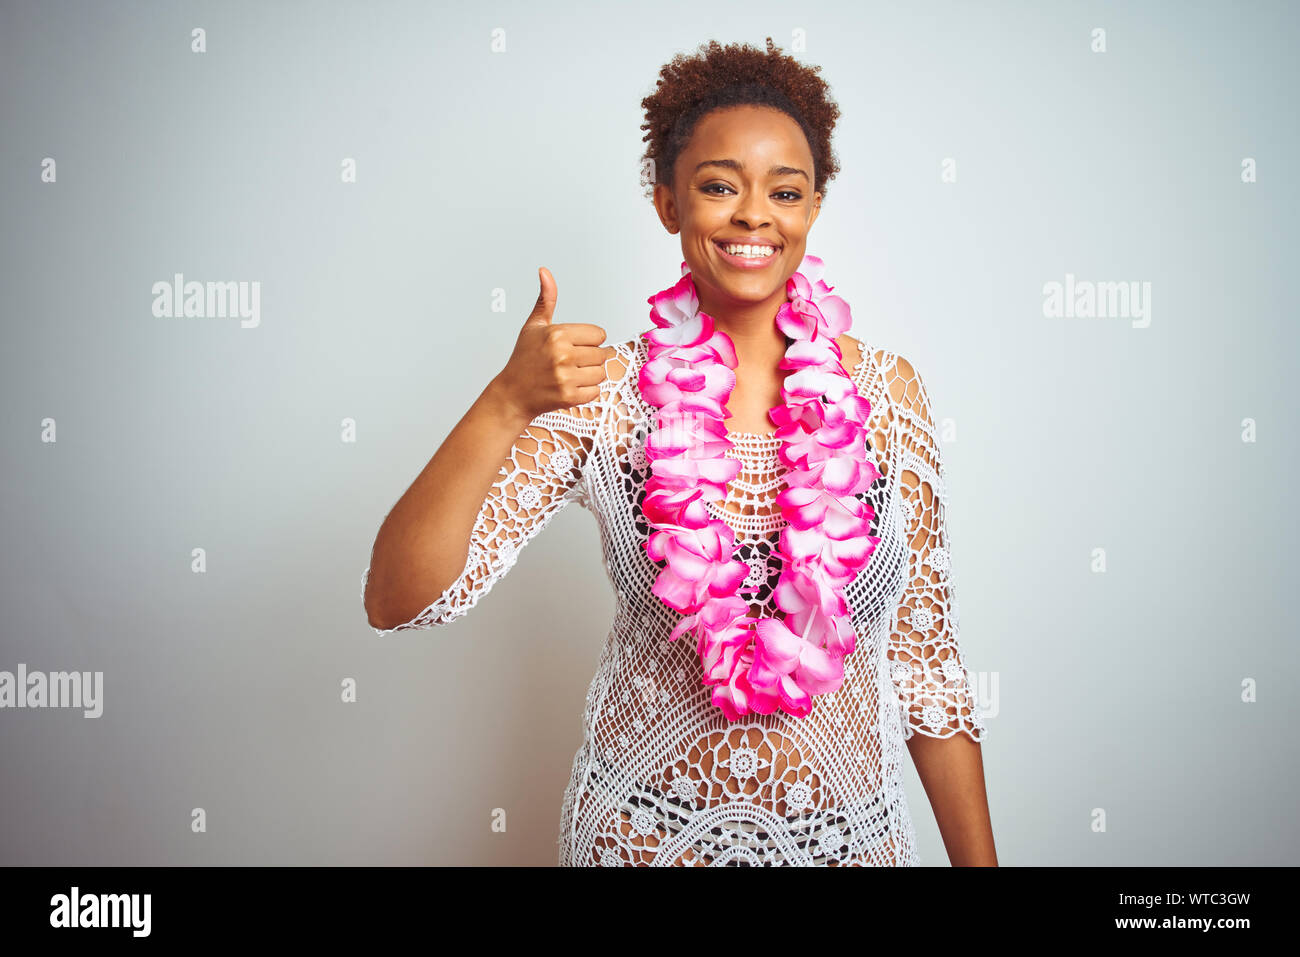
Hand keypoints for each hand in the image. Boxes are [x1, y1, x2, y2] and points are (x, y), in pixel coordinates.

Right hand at [490, 266, 615, 423]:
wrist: (512, 394)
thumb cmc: (524, 358)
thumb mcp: (534, 326)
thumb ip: (546, 299)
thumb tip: (544, 271)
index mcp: (557, 334)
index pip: (599, 334)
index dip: (589, 340)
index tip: (574, 345)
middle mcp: (562, 355)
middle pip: (602, 354)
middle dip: (590, 358)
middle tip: (571, 362)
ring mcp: (565, 377)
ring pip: (601, 373)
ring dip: (590, 375)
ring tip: (571, 374)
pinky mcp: (569, 397)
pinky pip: (596, 391)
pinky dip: (587, 391)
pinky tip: (570, 386)